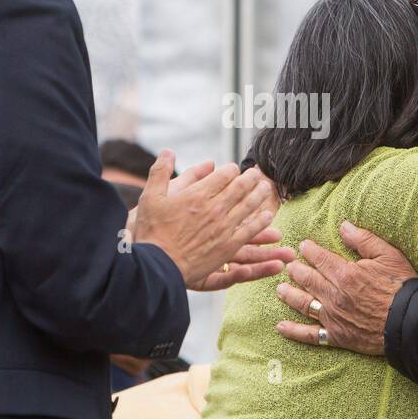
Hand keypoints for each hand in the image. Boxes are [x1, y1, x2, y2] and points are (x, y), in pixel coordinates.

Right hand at [135, 150, 288, 290]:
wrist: (157, 266)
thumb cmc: (152, 232)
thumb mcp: (150, 197)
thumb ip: (160, 171)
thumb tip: (168, 152)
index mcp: (198, 194)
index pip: (225, 174)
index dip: (232, 169)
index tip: (234, 169)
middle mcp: (215, 208)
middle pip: (241, 187)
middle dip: (251, 178)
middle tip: (258, 174)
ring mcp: (224, 227)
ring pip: (249, 206)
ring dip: (260, 194)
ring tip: (266, 188)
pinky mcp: (228, 246)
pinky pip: (250, 230)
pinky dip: (261, 221)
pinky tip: (267, 215)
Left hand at [273, 221, 416, 355]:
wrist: (410, 321)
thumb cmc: (402, 286)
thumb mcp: (387, 255)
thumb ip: (363, 239)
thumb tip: (343, 225)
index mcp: (345, 274)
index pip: (320, 259)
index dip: (309, 251)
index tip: (302, 246)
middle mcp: (333, 295)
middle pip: (308, 280)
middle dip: (295, 270)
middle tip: (288, 265)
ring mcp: (333, 317)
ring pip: (303, 304)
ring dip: (289, 295)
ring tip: (279, 289)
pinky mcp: (336, 336)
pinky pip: (310, 335)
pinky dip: (294, 331)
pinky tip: (280, 327)